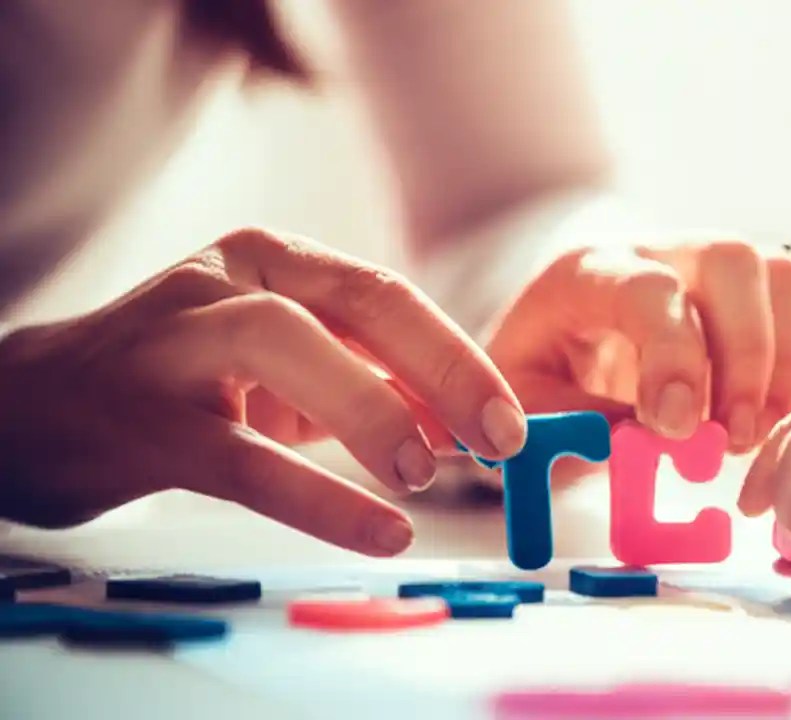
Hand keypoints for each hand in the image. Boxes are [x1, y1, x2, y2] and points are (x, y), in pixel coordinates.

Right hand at [0, 228, 526, 554]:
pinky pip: (242, 459)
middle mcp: (228, 281)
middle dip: (442, 366)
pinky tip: (380, 530)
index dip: (457, 352)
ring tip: (425, 473)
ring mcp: (177, 343)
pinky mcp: (143, 421)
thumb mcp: (277, 359)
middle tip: (501, 437)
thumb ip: (362, 375)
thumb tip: (461, 422)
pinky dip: (318, 497)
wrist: (38, 404)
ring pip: (285, 346)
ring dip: (373, 409)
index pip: (384, 291)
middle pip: (356, 301)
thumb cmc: (181, 379)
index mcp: (273, 261)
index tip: (512, 414)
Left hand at [486, 237, 790, 469]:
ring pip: (783, 276)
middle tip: (735, 437)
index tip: (675, 429)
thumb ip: (583, 426)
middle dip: (745, 355)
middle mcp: (659, 249)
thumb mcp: (531, 407)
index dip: (673, 359)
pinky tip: (780, 423)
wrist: (554, 345)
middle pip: (732, 259)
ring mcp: (713, 267)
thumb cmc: (538, 378)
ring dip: (786, 364)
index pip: (648, 290)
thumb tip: (659, 446)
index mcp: (588, 271)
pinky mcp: (755, 296)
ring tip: (754, 435)